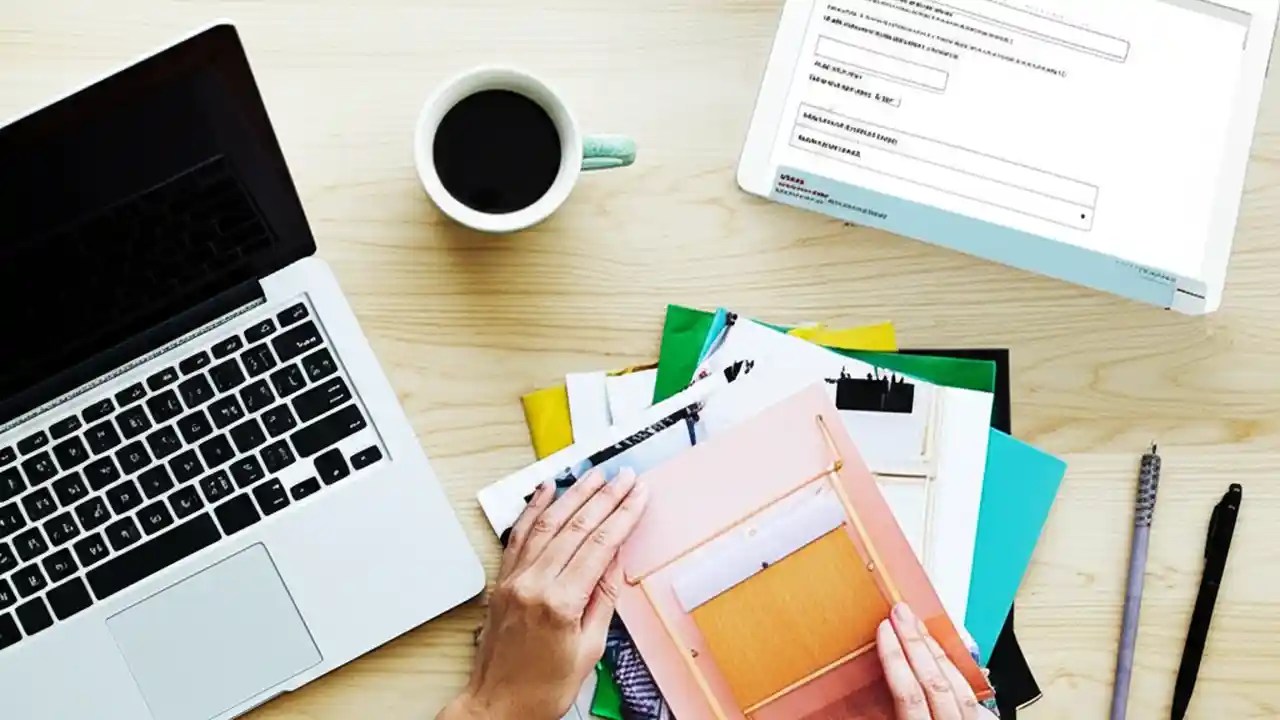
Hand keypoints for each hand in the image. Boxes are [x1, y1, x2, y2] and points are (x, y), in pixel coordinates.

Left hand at [439, 468, 648, 719]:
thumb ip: (602, 600)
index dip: (622, 516)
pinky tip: (546, 490)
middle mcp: (535, 585)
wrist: (498, 706)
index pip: (599, 546)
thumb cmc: (543, 689)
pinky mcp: (502, 582)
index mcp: (561, 603)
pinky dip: (533, 510)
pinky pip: (519, 537)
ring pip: (547, 525)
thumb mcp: (589, 649)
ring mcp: (515, 580)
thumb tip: (615, 562)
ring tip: (593, 476)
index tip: (637, 495)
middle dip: (604, 498)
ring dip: (573, 496)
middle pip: (576, 528)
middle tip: (623, 478)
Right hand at [877, 603, 995, 719]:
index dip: (895, 659)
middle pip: (935, 682)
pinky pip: (971, 693)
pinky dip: (954, 670)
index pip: (909, 695)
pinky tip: (941, 656)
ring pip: (958, 683)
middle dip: (915, 643)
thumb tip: (861, 694)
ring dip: (936, 651)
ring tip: (919, 628)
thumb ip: (880, 714)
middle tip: (901, 613)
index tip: (885, 629)